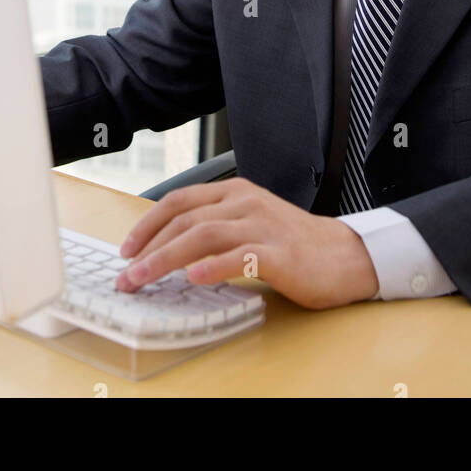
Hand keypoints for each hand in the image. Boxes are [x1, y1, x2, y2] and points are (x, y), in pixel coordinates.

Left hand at [115, 177, 378, 308]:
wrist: (344, 255)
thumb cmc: (293, 243)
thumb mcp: (250, 221)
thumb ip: (215, 226)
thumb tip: (167, 247)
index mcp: (236, 192)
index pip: (180, 201)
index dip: (148, 224)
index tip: (127, 249)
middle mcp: (246, 202)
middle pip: (185, 220)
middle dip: (149, 248)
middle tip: (126, 275)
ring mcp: (263, 226)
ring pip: (204, 236)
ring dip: (167, 259)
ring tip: (144, 278)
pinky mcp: (279, 254)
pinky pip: (241, 257)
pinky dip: (214, 266)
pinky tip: (195, 278)